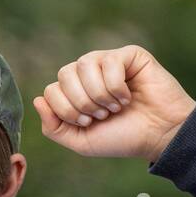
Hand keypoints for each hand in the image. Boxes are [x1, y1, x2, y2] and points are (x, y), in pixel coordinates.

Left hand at [33, 45, 195, 162]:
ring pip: (83, 64)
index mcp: (75, 92)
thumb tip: (37, 100)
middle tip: (102, 115)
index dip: (66, 110)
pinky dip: (116, 86)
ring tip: (115, 107)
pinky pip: (109, 62)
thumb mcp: (81, 142)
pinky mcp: (129, 55)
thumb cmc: (122, 138)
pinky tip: (128, 96)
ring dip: (98, 94)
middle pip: (64, 74)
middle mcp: (89, 74)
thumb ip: (54, 127)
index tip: (88, 123)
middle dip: (81, 102)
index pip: (51, 90)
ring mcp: (108, 62)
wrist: (158, 136)